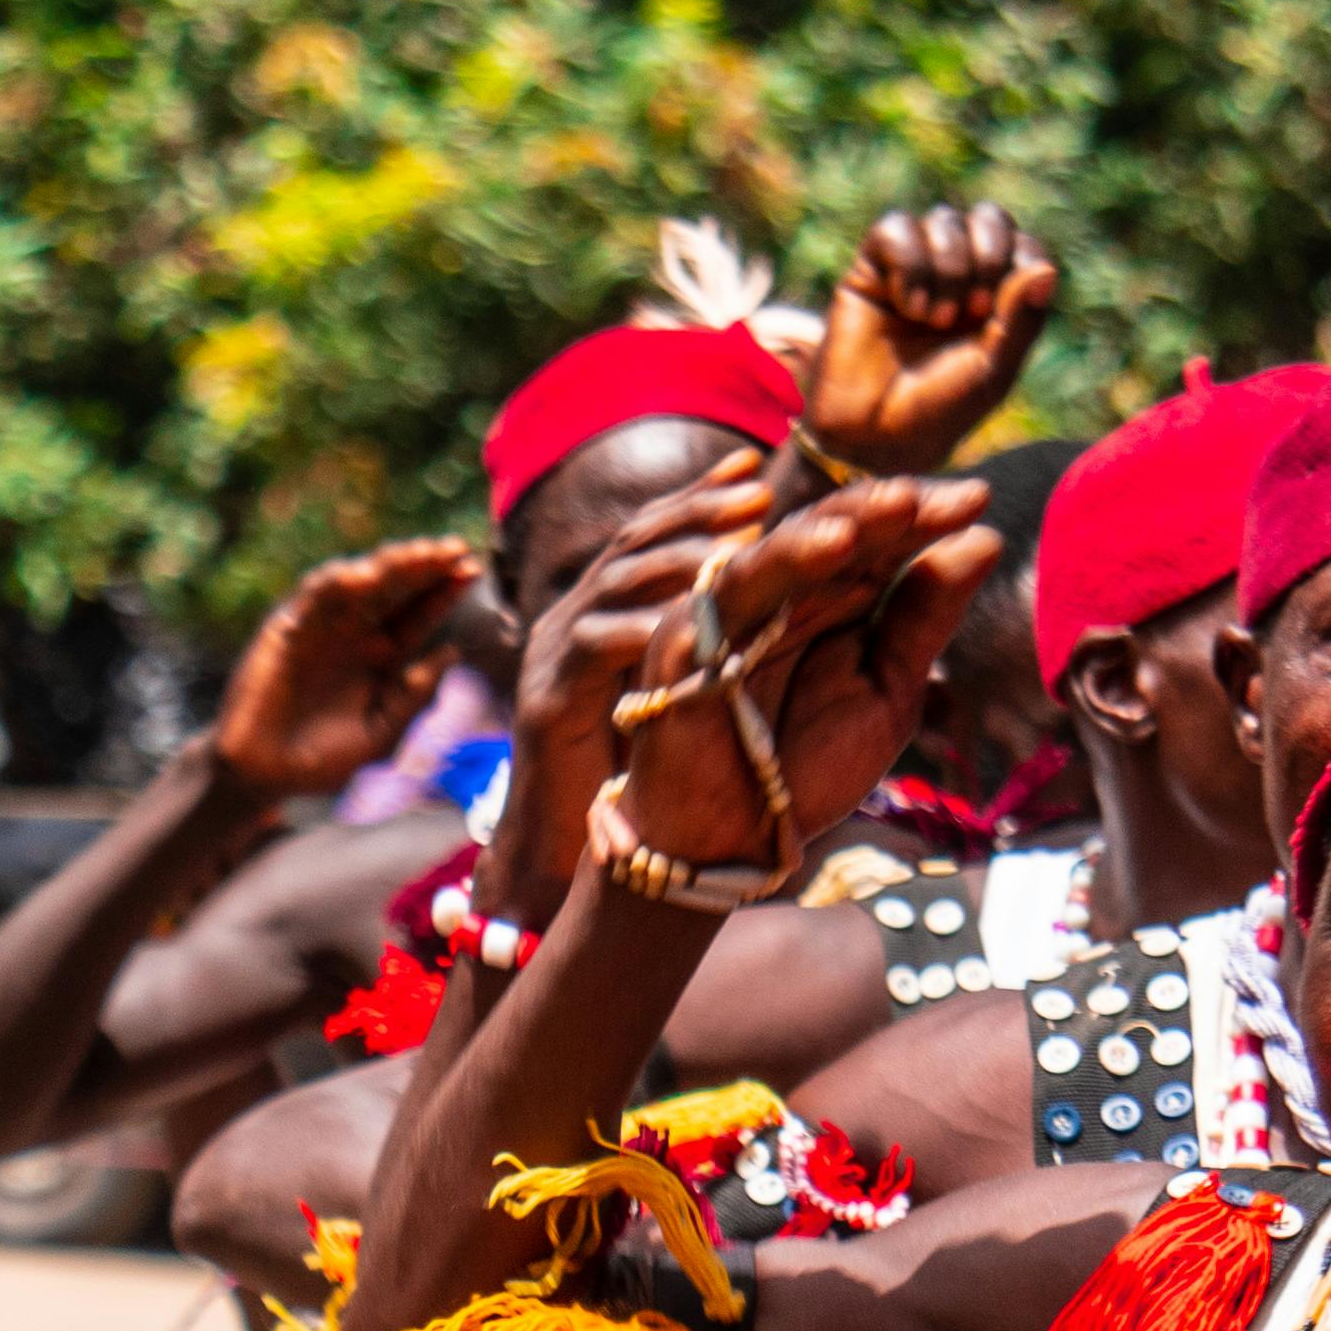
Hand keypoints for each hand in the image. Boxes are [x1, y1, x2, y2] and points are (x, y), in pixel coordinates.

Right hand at [210, 539, 483, 800]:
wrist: (264, 775)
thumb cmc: (323, 762)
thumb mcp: (381, 735)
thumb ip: (414, 696)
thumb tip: (453, 651)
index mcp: (383, 658)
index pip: (419, 614)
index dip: (444, 590)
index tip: (472, 568)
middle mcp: (356, 634)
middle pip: (397, 589)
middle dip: (425, 566)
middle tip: (455, 549)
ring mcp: (323, 627)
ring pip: (361, 582)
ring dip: (390, 564)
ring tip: (420, 554)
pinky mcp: (288, 626)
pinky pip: (315, 595)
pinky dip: (338, 581)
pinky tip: (367, 577)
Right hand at [491, 460, 766, 908]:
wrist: (565, 864)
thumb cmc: (636, 784)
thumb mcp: (681, 697)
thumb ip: (712, 645)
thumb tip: (783, 596)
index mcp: (607, 612)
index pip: (654, 534)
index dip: (702, 497)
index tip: (756, 466)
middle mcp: (575, 620)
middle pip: (635, 541)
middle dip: (697, 511)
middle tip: (759, 494)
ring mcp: (555, 656)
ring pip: (615, 581)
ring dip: (682, 558)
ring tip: (741, 543)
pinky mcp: (546, 700)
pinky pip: (594, 646)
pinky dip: (644, 627)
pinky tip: (695, 621)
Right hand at [606, 477, 1000, 891]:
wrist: (729, 845)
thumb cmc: (801, 772)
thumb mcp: (888, 692)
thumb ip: (924, 620)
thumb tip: (985, 539)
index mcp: (827, 603)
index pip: (876, 541)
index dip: (924, 517)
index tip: (978, 499)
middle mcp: (779, 597)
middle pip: (833, 530)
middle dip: (890, 508)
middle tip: (949, 496)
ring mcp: (729, 613)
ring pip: (785, 548)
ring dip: (842, 521)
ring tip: (900, 503)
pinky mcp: (687, 639)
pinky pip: (736, 589)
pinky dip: (783, 561)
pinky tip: (834, 542)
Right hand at [797, 204, 1056, 478]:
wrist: (870, 435)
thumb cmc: (937, 409)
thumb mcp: (993, 369)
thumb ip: (1021, 319)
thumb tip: (1046, 269)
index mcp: (997, 296)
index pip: (1022, 244)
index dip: (1019, 260)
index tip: (1000, 311)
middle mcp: (958, 275)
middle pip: (987, 217)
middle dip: (988, 254)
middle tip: (975, 309)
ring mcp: (914, 269)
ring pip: (942, 219)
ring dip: (948, 266)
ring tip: (935, 319)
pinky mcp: (871, 270)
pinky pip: (895, 228)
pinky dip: (910, 263)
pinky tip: (908, 306)